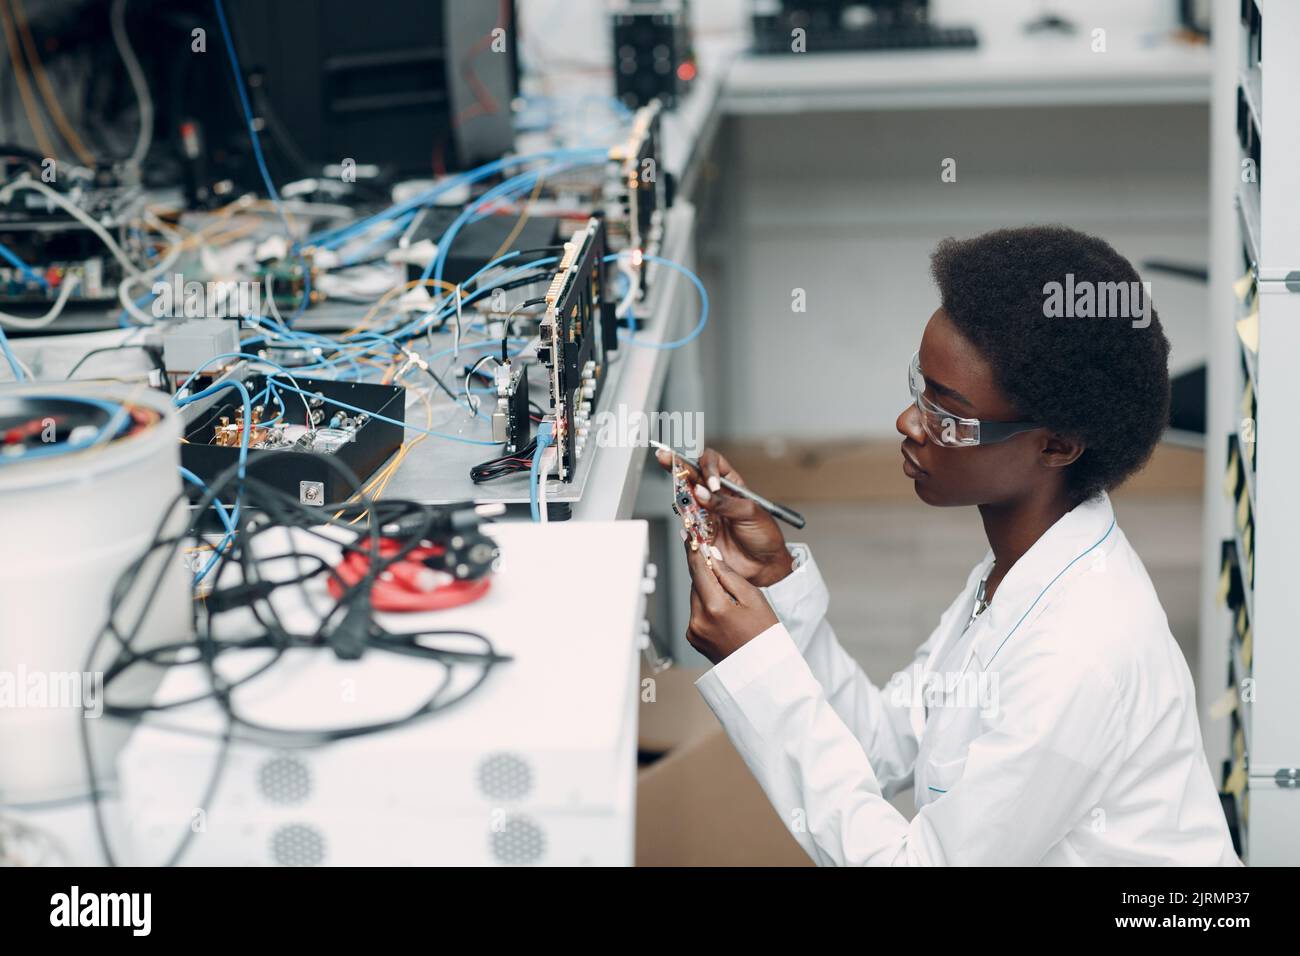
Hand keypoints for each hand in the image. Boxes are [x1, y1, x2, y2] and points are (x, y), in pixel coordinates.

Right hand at [656, 446, 792, 587]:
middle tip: (665, 457)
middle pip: (692, 474)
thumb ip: (725, 503)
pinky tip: (684, 512)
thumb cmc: (764, 535)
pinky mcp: (698, 530)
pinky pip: (685, 519)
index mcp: (731, 484)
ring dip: (678, 488)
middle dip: (678, 463)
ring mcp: (705, 512)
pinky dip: (682, 515)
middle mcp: (715, 495)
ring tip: (678, 487)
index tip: (709, 481)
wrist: (764, 565)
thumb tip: (702, 492)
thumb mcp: (750, 513)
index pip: (713, 462)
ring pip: (685, 495)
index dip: (707, 466)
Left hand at [684, 543, 779, 664]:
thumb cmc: (765, 635)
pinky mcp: (694, 639)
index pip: (698, 570)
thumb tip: (712, 555)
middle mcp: (698, 621)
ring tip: (730, 597)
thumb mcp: (753, 598)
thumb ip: (729, 575)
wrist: (764, 671)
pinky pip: (696, 613)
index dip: (695, 552)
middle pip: (696, 584)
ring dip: (707, 591)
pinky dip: (707, 607)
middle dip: (706, 573)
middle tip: (720, 567)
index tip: (692, 538)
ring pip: (695, 598)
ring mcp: (694, 632)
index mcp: (714, 608)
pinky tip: (725, 612)